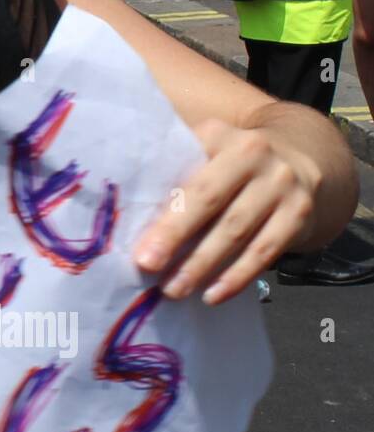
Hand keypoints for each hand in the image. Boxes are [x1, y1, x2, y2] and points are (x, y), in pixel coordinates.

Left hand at [133, 118, 321, 305]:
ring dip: (201, 265)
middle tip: (147, 265)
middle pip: (208, 199)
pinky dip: (236, 277)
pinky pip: (265, 252)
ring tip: (173, 290)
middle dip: (174, 234)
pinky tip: (212, 295)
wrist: (304, 158)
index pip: (183, 169)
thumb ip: (176, 170)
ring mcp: (280, 185)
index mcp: (219, 135)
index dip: (160, 203)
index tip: (136, 234)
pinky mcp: (299, 215)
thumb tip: (129, 215)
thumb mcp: (209, 150)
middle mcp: (253, 154)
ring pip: (236, 231)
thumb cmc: (233, 164)